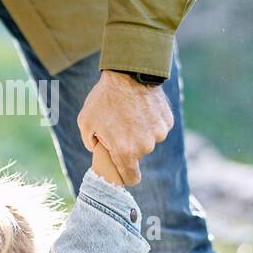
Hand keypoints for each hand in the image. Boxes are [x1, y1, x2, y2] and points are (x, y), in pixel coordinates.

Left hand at [78, 71, 173, 185]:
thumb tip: (97, 150)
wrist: (128, 74)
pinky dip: (151, 121)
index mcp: (125, 151)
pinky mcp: (167, 121)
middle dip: (129, 145)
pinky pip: (158, 128)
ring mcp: (159, 133)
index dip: (126, 176)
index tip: (123, 171)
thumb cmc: (104, 98)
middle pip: (138, 155)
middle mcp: (145, 146)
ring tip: (129, 114)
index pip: (132, 178)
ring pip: (149, 140)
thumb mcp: (85, 121)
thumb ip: (89, 142)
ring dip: (141, 132)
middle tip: (119, 127)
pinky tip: (141, 108)